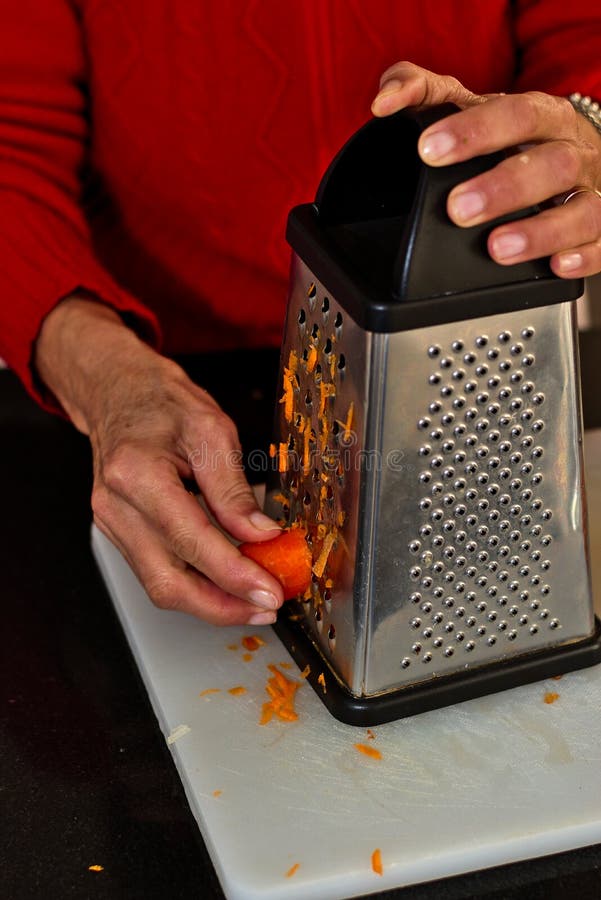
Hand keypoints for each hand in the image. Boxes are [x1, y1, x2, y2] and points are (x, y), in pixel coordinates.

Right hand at [35, 297, 283, 625]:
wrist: (117, 393)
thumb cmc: (162, 403)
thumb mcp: (212, 429)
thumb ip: (234, 489)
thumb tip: (261, 535)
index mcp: (137, 474)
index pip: (191, 541)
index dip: (234, 575)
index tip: (269, 592)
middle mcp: (116, 506)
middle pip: (168, 582)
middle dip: (223, 606)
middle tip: (266, 607)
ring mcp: (112, 524)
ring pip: (161, 586)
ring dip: (211, 603)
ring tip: (254, 601)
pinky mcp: (118, 533)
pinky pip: (156, 572)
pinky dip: (194, 585)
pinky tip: (226, 584)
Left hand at [371, 62, 600, 277]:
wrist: (570, 158)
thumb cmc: (511, 137)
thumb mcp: (469, 107)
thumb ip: (422, 92)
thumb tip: (383, 101)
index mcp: (542, 115)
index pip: (515, 113)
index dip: (474, 131)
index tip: (429, 149)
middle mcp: (573, 151)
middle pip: (551, 163)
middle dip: (504, 187)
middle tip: (457, 208)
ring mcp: (590, 193)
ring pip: (580, 209)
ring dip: (540, 231)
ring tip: (497, 248)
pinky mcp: (600, 233)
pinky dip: (583, 257)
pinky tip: (556, 265)